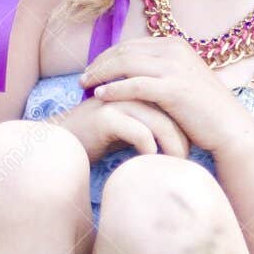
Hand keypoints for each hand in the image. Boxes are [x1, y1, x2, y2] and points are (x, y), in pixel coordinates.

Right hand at [56, 91, 192, 164]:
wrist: (62, 142)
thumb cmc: (97, 138)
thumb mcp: (128, 129)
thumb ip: (150, 126)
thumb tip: (180, 139)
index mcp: (137, 89)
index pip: (173, 105)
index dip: (185, 128)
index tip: (191, 150)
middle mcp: (129, 91)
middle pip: (170, 112)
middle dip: (182, 138)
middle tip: (186, 161)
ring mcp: (117, 102)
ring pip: (158, 122)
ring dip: (170, 146)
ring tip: (175, 165)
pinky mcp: (106, 117)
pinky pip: (139, 132)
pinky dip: (149, 148)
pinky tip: (151, 161)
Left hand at [78, 34, 253, 154]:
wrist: (229, 127)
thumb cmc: (204, 111)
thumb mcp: (182, 82)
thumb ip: (160, 72)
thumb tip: (135, 73)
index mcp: (175, 45)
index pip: (130, 44)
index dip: (107, 55)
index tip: (92, 69)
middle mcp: (174, 51)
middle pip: (124, 51)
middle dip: (99, 63)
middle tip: (82, 78)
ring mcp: (174, 68)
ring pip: (125, 64)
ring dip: (101, 74)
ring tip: (84, 85)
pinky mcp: (172, 89)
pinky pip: (134, 85)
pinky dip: (114, 89)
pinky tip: (100, 96)